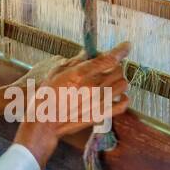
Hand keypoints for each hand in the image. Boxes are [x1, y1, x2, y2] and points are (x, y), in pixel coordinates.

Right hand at [15, 42, 130, 168]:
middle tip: (108, 67)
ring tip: (110, 81)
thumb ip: (74, 62)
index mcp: (80, 73)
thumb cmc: (45, 97)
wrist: (43, 123)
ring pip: (123, 85)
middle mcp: (92, 87)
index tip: (126, 46)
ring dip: (119, 80)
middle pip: (118, 70)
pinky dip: (123, 98)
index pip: (109, 58)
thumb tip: (87, 53)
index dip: (121, 50)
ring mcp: (98, 101)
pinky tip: (116, 96)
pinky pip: (123, 104)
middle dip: (116, 65)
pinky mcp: (101, 114)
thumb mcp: (55, 72)